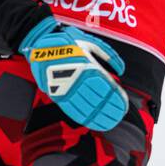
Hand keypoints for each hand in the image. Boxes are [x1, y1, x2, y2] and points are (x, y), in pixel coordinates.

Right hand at [18, 16, 127, 131]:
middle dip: (109, 110)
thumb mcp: (91, 43)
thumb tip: (121, 70)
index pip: (106, 87)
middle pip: (97, 100)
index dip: (116, 99)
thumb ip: (109, 55)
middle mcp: (78, 80)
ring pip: (85, 107)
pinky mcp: (56, 93)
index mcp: (88, 66)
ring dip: (98, 117)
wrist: (41, 44)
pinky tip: (90, 121)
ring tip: (108, 123)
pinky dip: (82, 117)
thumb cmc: (69, 42)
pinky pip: (71, 108)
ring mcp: (66, 88)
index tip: (123, 106)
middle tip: (118, 117)